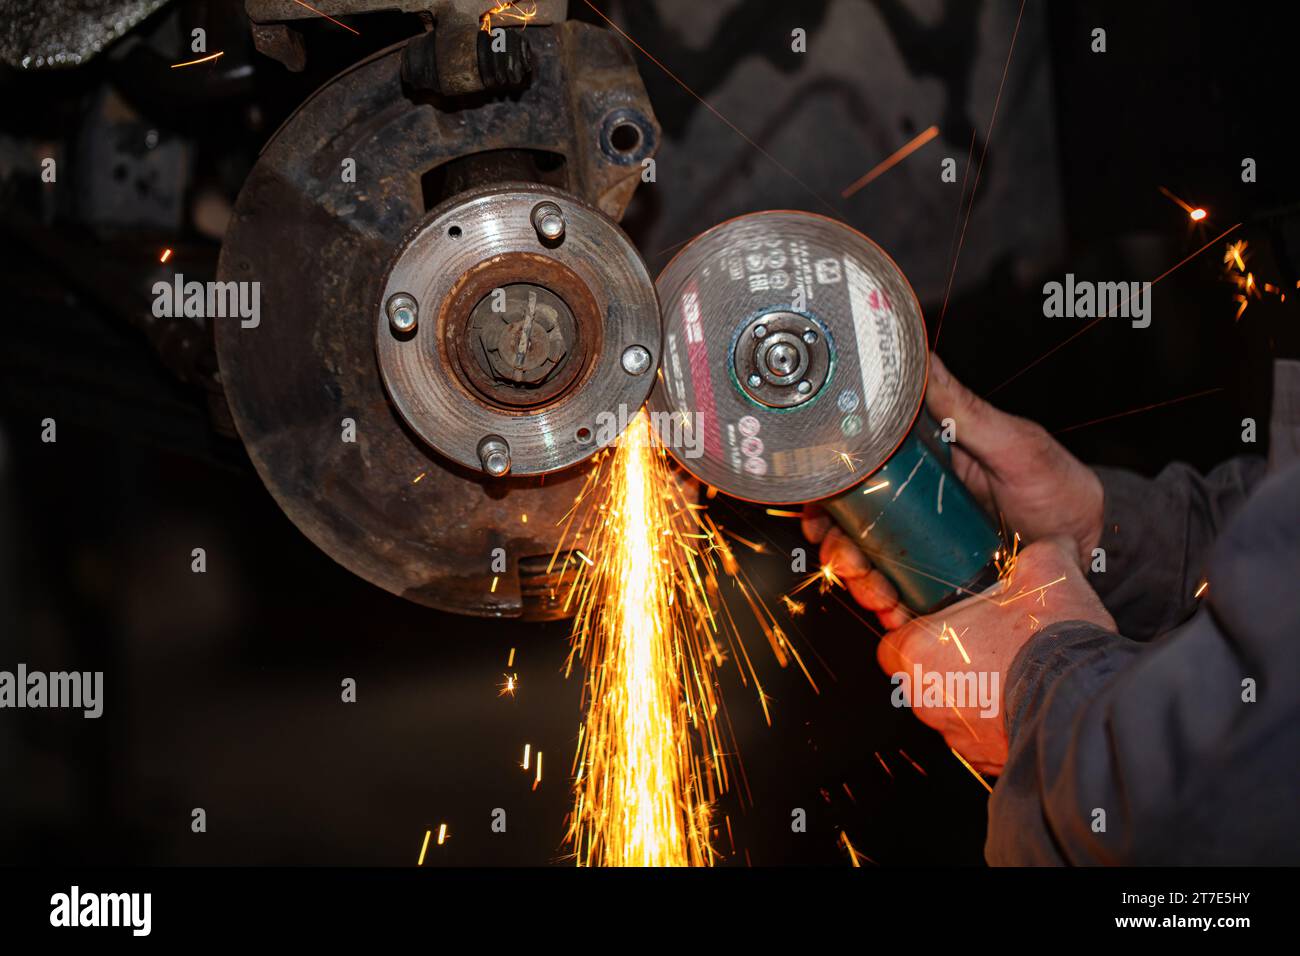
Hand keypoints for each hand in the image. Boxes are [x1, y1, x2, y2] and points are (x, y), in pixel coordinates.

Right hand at [802, 353, 1104, 626]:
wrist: (1094, 544)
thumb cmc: (1058, 486)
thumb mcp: (1012, 443)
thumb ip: (963, 407)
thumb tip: (921, 356)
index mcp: (920, 462)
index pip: (857, 473)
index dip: (828, 493)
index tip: (817, 510)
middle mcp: (914, 503)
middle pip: (852, 524)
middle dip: (837, 546)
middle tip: (846, 560)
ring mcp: (925, 545)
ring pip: (869, 563)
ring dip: (859, 580)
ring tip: (873, 592)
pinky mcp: (938, 582)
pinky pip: (900, 597)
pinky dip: (887, 608)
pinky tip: (892, 613)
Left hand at [875, 538, 1114, 774]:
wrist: (1086, 701)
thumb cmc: (1050, 640)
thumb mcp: (1045, 570)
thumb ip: (1038, 551)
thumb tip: (1053, 544)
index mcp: (919, 651)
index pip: (892, 642)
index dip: (916, 630)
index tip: (941, 622)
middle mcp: (926, 699)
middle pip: (921, 675)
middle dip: (949, 659)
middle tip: (984, 641)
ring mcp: (956, 735)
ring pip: (951, 708)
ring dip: (974, 690)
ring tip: (1011, 668)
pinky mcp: (986, 759)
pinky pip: (981, 735)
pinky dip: (997, 719)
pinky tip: (1025, 697)